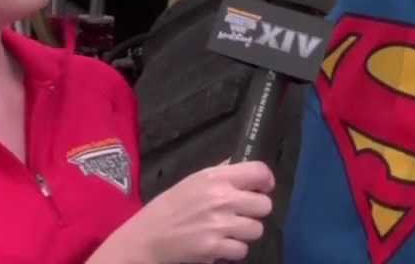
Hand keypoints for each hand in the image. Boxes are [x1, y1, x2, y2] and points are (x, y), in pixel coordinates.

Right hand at [94, 160, 275, 263]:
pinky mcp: (215, 247)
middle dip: (255, 212)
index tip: (262, 189)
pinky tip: (219, 244)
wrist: (148, 237)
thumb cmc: (170, 206)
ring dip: (245, 233)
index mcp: (216, 177)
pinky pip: (242, 250)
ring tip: (228, 231)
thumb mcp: (194, 180)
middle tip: (241, 214)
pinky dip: (232, 250)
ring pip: (257, 229)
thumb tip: (242, 164)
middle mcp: (221, 198)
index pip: (259, 171)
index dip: (266, 181)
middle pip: (265, 205)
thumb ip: (221, 172)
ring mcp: (219, 224)